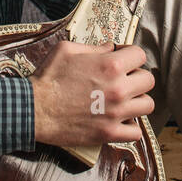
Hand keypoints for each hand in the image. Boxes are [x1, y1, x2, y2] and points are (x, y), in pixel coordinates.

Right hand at [30, 41, 155, 148]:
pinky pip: (136, 132)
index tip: (124, 61)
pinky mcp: (109, 133)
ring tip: (124, 101)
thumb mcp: (66, 50)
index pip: (140, 55)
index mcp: (110, 65)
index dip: (131, 56)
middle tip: (124, 81)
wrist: (33, 109)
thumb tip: (110, 47)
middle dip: (137, 77)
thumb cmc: (47, 78)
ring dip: (137, 101)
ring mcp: (116, 113)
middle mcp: (118, 89)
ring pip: (147, 105)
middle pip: (148, 80)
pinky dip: (130, 127)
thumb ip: (93, 47)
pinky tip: (120, 121)